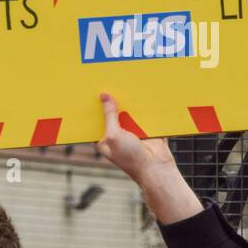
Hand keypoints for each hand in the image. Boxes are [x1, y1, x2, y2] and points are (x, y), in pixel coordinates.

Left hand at [96, 93, 202, 223]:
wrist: (157, 168)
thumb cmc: (131, 158)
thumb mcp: (114, 135)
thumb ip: (109, 116)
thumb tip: (104, 96)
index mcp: (104, 139)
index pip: (95, 119)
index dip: (93, 107)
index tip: (90, 90)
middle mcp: (117, 134)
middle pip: (112, 112)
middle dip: (111, 100)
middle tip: (106, 80)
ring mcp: (132, 130)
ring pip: (128, 110)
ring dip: (128, 101)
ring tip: (123, 79)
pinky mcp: (146, 127)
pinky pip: (143, 112)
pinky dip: (143, 104)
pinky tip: (141, 89)